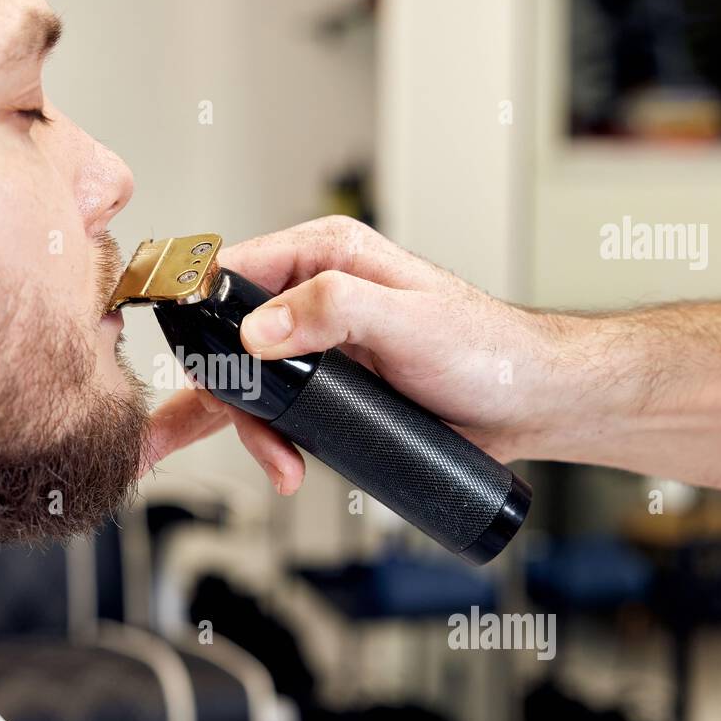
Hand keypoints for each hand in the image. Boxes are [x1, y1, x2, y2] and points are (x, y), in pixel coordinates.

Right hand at [142, 216, 562, 491]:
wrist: (525, 404)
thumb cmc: (487, 351)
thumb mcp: (409, 322)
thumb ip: (335, 309)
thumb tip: (260, 328)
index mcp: (328, 255)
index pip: (235, 268)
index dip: (204, 310)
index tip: (195, 357)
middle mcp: (314, 295)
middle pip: (230, 336)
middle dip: (224, 389)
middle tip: (227, 424)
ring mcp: (318, 345)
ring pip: (247, 383)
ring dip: (249, 426)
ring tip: (278, 463)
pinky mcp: (327, 387)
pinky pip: (275, 412)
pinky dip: (269, 441)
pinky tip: (284, 466)